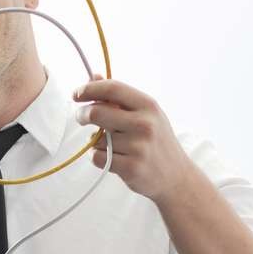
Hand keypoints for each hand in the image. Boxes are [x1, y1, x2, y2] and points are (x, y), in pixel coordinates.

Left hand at [72, 77, 192, 205]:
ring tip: (114, 146)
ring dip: (96, 142)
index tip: (76, 94)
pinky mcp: (130, 167)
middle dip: (82, 114)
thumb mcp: (146, 114)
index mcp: (148, 105)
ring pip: (96, 139)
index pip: (112, 89)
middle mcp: (144, 124)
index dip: (89, 89)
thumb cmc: (157, 141)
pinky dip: (98, 157)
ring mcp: (138, 147)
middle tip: (81, 117)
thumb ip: (119, 97)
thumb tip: (93, 77)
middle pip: (97, 112)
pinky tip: (113, 158)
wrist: (176, 176)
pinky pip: (97, 157)